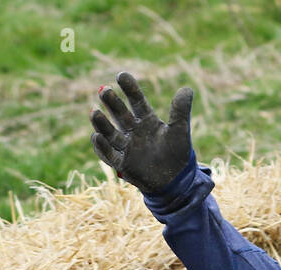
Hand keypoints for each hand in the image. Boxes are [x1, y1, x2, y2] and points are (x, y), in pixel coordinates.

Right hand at [90, 71, 194, 194]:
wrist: (176, 181)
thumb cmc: (177, 154)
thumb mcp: (180, 131)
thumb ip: (181, 111)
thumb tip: (186, 89)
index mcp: (147, 120)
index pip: (136, 101)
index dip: (129, 88)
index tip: (121, 76)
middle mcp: (133, 131)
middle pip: (120, 114)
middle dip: (111, 103)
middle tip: (104, 90)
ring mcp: (126, 147)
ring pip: (110, 133)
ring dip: (101, 123)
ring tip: (93, 112)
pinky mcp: (123, 164)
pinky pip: (109, 155)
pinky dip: (102, 147)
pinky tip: (96, 137)